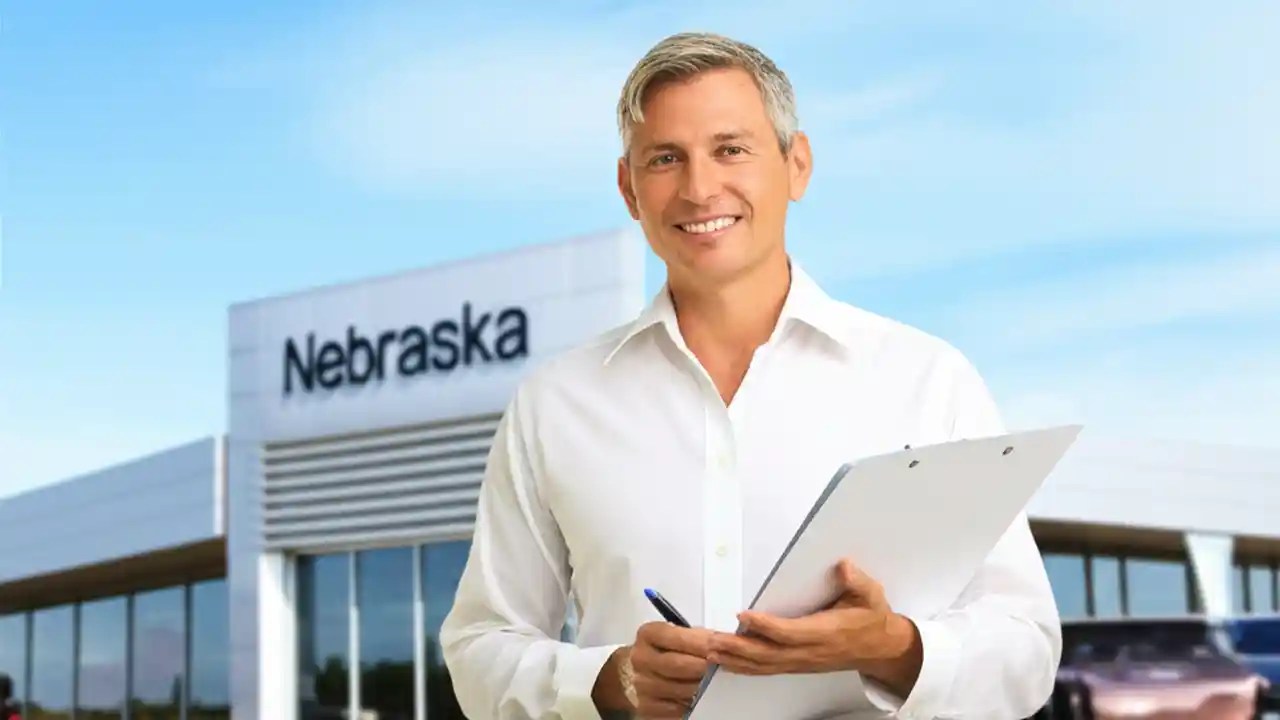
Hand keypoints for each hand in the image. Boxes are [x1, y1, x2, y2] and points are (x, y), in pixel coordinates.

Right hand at [627, 621, 715, 717]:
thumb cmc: (667, 651)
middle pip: (677, 664)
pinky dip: (690, 705)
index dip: (702, 643)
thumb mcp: (680, 635)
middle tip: (722, 668)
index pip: (677, 637)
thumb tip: (728, 642)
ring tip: (714, 684)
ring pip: (678, 689)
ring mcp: (641, 683)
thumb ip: (701, 637)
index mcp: (649, 634)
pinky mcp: (645, 706)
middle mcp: (640, 658)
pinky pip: (674, 709)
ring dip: (700, 688)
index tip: (722, 648)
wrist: (638, 670)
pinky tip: (698, 698)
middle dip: (703, 667)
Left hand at [707, 559, 919, 682]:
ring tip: (712, 651)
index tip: (743, 614)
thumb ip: (857, 581)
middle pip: (769, 653)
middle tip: (714, 639)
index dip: (765, 626)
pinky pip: (767, 669)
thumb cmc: (871, 618)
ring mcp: (803, 662)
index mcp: (826, 632)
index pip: (790, 632)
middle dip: (739, 647)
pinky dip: (745, 667)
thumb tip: (844, 567)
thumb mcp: (871, 594)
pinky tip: (727, 662)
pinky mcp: (797, 665)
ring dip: (736, 659)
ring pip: (765, 665)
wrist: (880, 647)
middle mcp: (811, 651)